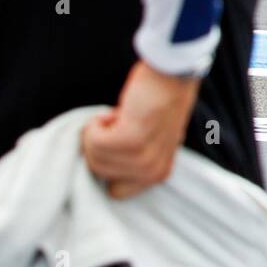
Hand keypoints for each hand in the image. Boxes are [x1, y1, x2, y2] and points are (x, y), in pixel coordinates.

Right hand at [81, 60, 200, 198]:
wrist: (173, 74)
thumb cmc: (159, 100)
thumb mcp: (154, 139)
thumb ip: (137, 158)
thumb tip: (104, 165)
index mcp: (159, 174)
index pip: (116, 191)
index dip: (109, 164)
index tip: (117, 142)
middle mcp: (152, 172)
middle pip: (99, 172)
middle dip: (101, 145)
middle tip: (122, 124)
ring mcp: (142, 158)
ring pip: (93, 156)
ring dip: (98, 132)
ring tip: (121, 117)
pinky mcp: (130, 140)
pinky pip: (93, 141)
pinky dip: (96, 124)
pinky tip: (117, 112)